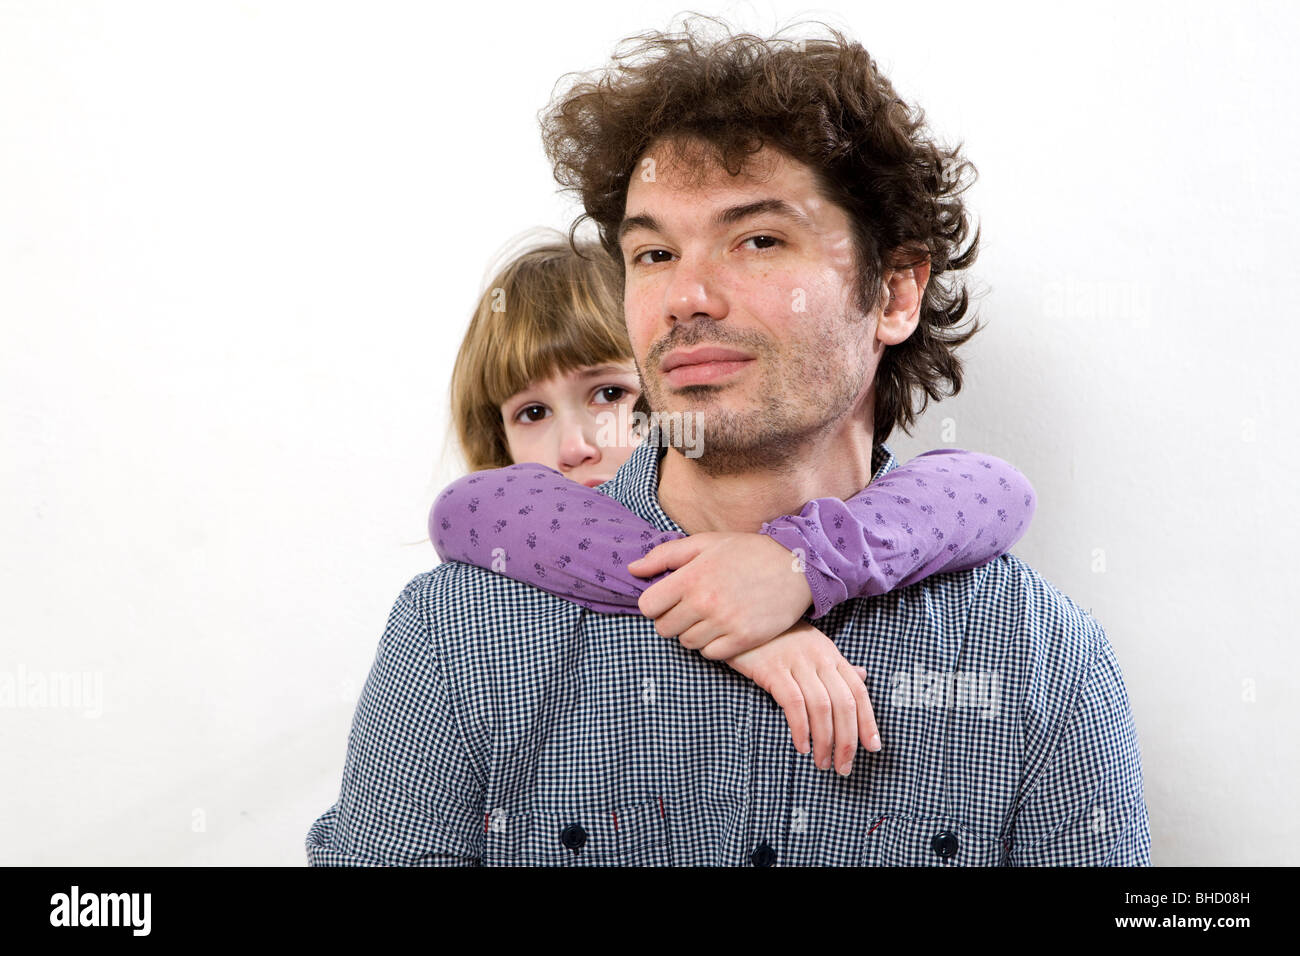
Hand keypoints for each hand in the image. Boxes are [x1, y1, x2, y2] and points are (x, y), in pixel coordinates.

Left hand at [627, 532, 813, 659]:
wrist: (796, 564)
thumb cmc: (747, 551)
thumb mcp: (705, 542)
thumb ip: (665, 555)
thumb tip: (632, 569)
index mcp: (691, 577)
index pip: (648, 606)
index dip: (655, 604)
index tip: (668, 599)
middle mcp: (704, 602)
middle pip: (664, 629)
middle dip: (672, 620)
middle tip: (690, 609)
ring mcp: (724, 623)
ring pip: (687, 643)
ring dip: (693, 633)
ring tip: (709, 617)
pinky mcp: (743, 639)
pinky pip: (711, 654)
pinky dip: (713, 645)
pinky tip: (724, 628)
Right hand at [727, 621, 881, 775]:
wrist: (742, 617)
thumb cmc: (777, 637)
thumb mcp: (812, 646)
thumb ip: (836, 665)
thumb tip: (863, 675)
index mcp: (831, 654)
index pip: (858, 691)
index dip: (868, 721)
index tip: (873, 747)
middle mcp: (818, 658)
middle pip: (844, 703)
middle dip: (847, 740)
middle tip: (843, 767)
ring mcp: (796, 663)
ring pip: (822, 707)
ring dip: (825, 740)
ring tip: (822, 762)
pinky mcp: (772, 670)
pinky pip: (794, 703)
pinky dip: (801, 728)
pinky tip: (801, 746)